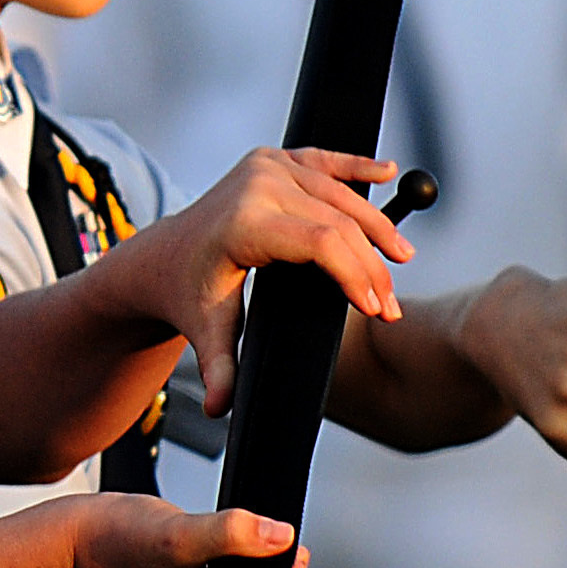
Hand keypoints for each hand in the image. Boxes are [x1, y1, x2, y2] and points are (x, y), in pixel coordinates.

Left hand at [117, 146, 413, 414]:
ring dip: (375, 227)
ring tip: (402, 259)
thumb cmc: (190, 296)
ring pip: (338, 195)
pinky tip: (387, 172)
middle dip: (371, 267)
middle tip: (391, 307)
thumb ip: (218, 367)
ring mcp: (264, 166)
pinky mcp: (271, 158)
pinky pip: (322, 161)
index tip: (377, 310)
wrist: (164, 256)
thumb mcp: (207, 330)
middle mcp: (256, 185)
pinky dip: (355, 167)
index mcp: (243, 223)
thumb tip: (217, 409)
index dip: (356, 275)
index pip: (321, 244)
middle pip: (337, 223)